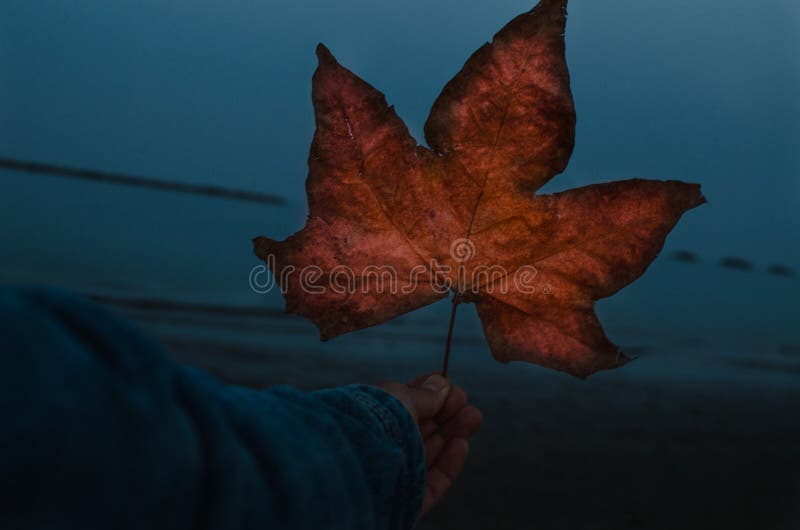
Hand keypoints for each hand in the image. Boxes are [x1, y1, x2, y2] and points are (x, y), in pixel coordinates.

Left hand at [379, 374, 481, 514]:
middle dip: (444, 414)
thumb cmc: (369, 424)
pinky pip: (432, 483)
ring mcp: (392, 475)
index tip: (446, 383)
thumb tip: (441, 385)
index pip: (400, 407)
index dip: (425, 394)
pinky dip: (449, 464)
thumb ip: (424, 395)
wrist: (354, 466)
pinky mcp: (405, 501)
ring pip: (428, 455)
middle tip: (464, 399)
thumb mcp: (399, 398)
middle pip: (418, 431)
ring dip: (452, 434)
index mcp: (368, 422)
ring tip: (473, 416)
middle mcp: (379, 448)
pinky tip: (462, 444)